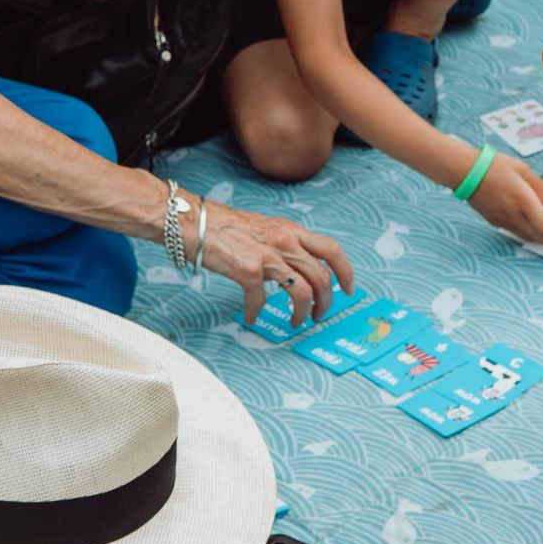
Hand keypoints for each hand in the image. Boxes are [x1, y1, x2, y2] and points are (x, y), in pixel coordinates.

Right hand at [200, 203, 354, 326]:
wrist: (194, 221)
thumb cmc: (224, 226)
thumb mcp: (265, 228)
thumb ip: (283, 244)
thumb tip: (295, 267)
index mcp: (291, 230)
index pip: (332, 249)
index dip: (345, 272)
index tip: (348, 289)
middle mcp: (285, 240)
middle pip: (322, 276)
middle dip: (326, 301)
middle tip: (319, 315)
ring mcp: (269, 255)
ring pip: (303, 290)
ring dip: (303, 312)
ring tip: (296, 321)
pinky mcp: (249, 270)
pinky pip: (261, 300)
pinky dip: (256, 312)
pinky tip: (250, 316)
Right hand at [467, 152, 542, 242]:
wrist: (467, 171)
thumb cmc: (495, 166)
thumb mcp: (523, 169)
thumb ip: (541, 188)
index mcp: (523, 201)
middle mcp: (514, 216)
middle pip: (541, 238)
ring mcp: (503, 221)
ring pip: (529, 238)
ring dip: (538, 231)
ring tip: (538, 215)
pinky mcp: (495, 222)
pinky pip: (516, 232)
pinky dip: (525, 228)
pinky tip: (523, 213)